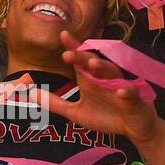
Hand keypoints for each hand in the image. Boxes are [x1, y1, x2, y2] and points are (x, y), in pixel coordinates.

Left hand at [46, 31, 164, 164]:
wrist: (133, 129)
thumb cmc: (106, 116)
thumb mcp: (76, 112)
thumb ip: (55, 103)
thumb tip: (31, 94)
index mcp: (90, 79)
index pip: (80, 60)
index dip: (73, 47)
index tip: (62, 35)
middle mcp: (104, 78)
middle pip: (94, 62)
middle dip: (82, 56)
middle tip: (69, 54)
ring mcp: (120, 86)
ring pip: (112, 72)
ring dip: (103, 67)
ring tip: (92, 64)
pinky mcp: (134, 98)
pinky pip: (130, 92)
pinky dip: (126, 91)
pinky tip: (120, 92)